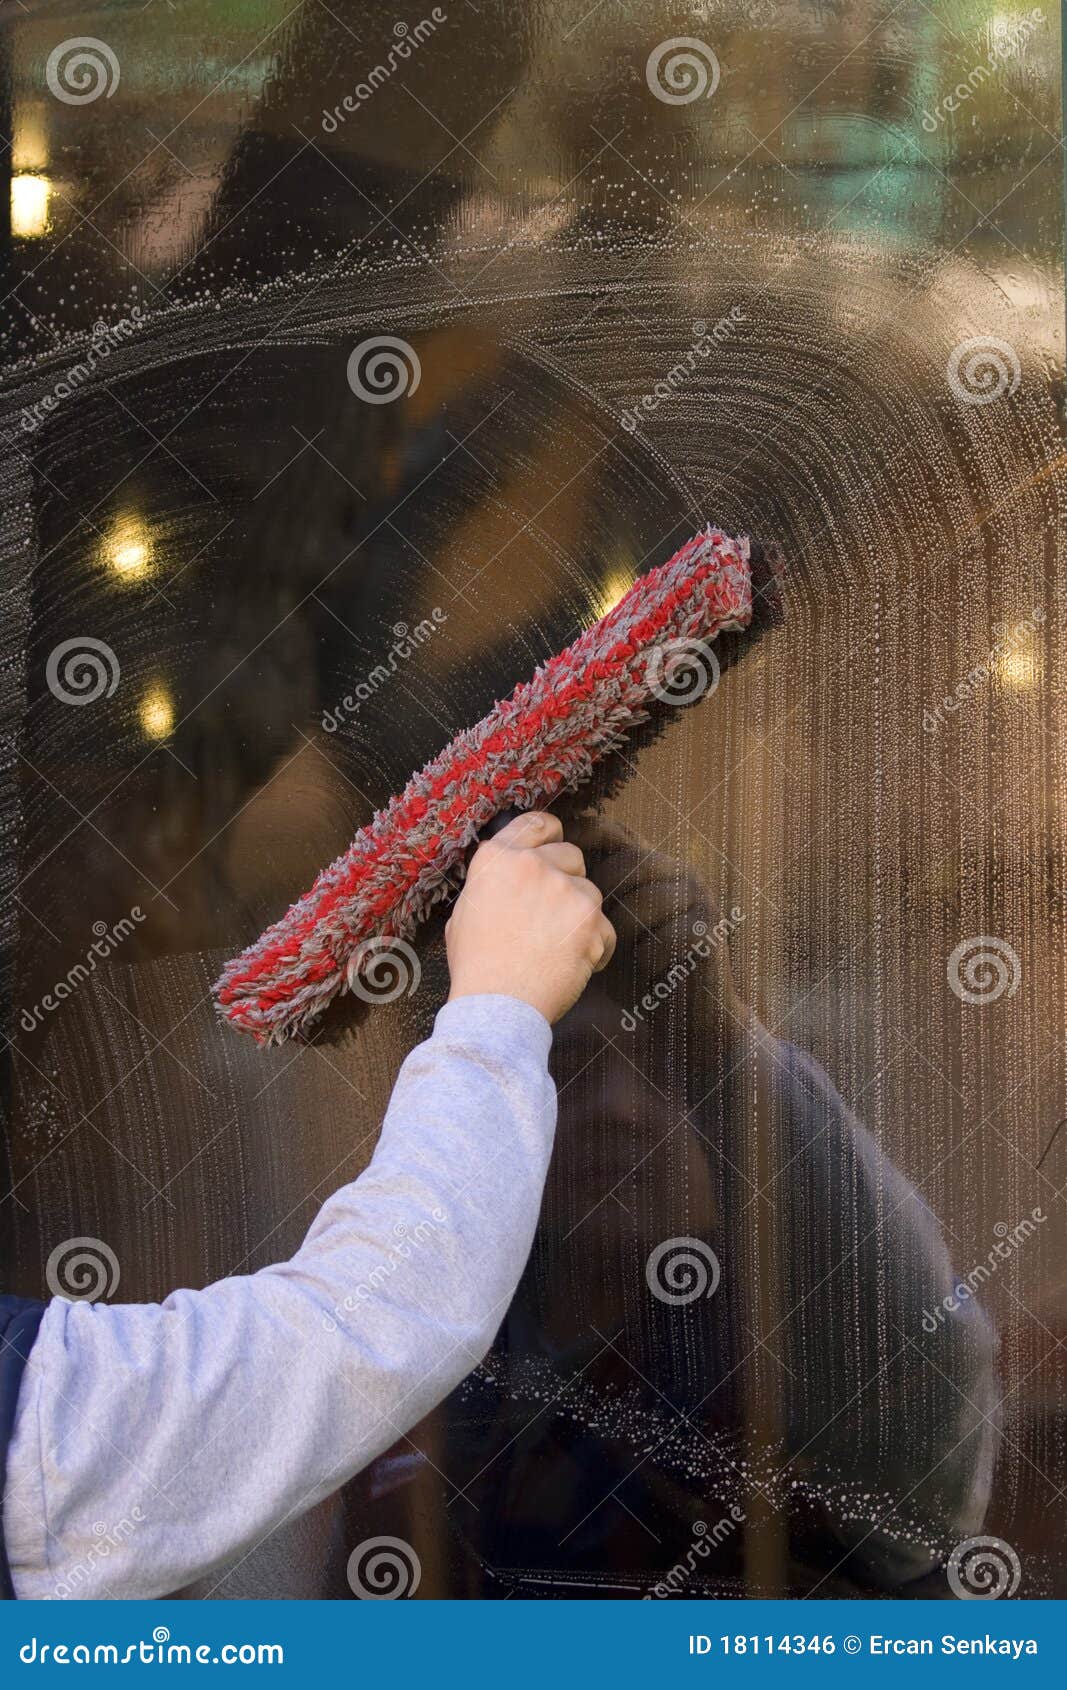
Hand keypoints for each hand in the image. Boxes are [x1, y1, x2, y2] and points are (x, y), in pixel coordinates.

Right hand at [446, 813, 616, 1023]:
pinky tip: (574, 964)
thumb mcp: (464, 913)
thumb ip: (492, 885)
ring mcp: (564, 889)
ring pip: (590, 893)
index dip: (550, 834)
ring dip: (581, 917)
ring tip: (559, 949)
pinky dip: (596, 946)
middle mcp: (532, 865)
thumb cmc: (477, 967)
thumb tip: (510, 881)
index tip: (555, 845)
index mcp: (497, 859)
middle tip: (553, 914)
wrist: (497, 1005)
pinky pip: (605, 927)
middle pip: (571, 856)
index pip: (536, 823)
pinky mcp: (590, 918)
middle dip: (568, 881)